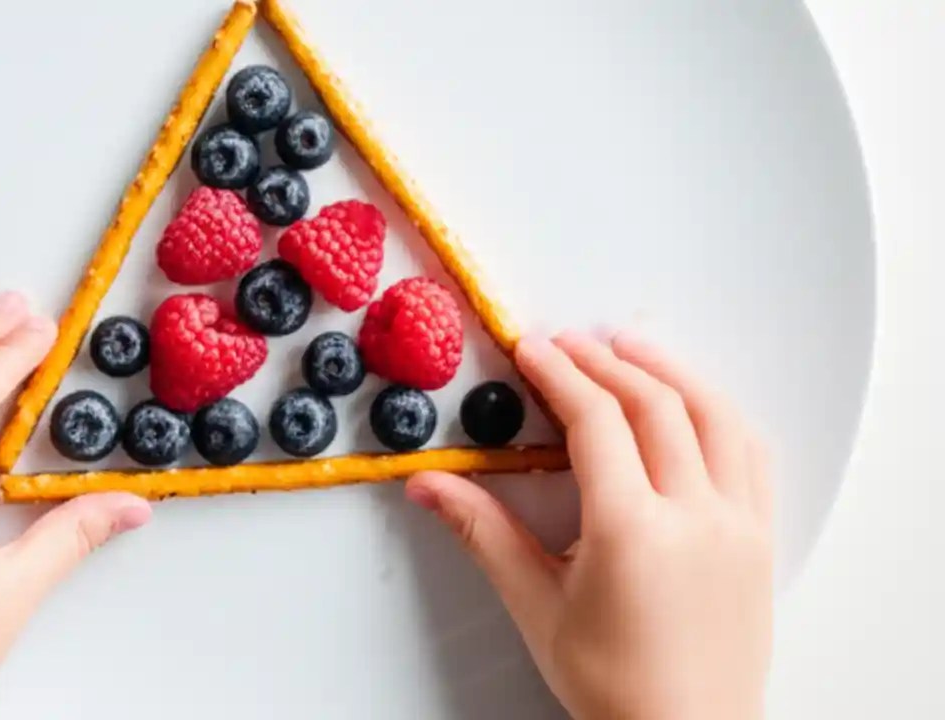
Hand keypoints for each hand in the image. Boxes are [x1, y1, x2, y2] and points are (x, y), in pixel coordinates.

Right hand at [407, 332, 771, 719]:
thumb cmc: (611, 686)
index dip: (561, 374)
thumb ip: (484, 533)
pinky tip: (694, 400)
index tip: (533, 347)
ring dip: (669, 369)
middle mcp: (695, 516)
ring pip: (713, 415)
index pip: (597, 421)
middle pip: (654, 404)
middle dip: (605, 361)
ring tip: (630, 345)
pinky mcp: (761, 538)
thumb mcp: (537, 606)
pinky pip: (751, 452)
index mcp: (633, 531)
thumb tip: (427, 485)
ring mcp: (738, 524)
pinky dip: (719, 412)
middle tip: (567, 342)